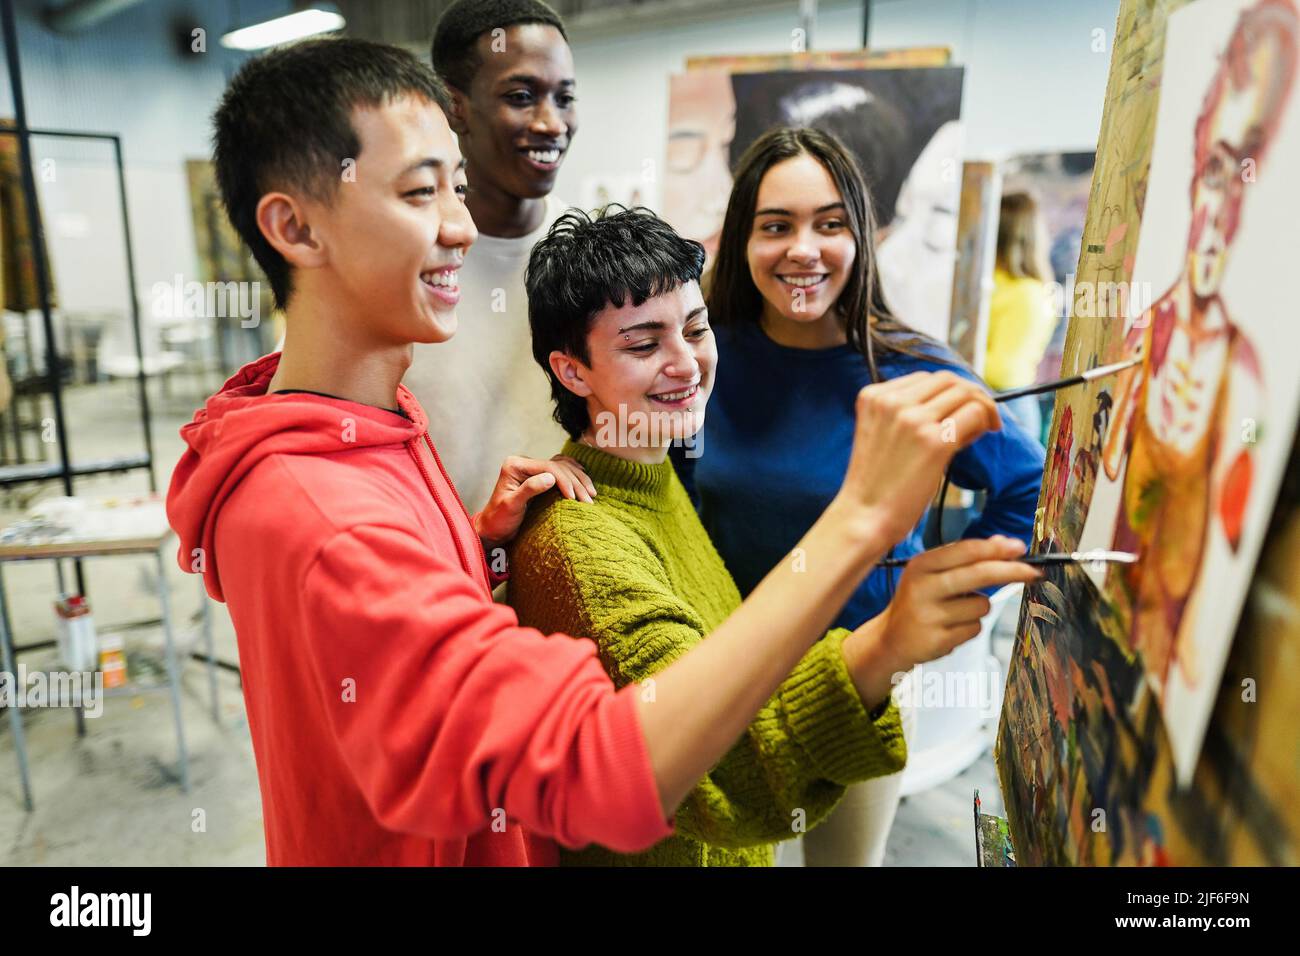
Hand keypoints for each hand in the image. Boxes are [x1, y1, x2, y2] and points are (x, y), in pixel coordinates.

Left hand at [472, 454, 596, 546]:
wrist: (494, 529)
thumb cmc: (499, 520)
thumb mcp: (512, 505)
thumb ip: (529, 489)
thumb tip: (551, 478)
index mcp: (515, 465)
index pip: (548, 467)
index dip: (565, 481)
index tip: (575, 498)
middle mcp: (524, 463)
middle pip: (558, 466)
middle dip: (575, 483)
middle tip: (588, 501)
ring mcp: (533, 469)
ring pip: (563, 467)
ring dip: (579, 479)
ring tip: (592, 495)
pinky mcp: (539, 477)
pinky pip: (562, 470)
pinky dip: (575, 475)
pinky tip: (585, 480)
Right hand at [832, 372, 1000, 547]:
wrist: (863, 517)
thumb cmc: (875, 485)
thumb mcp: (879, 435)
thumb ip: (905, 414)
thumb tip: (953, 405)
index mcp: (873, 396)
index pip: (924, 378)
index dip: (947, 392)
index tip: (955, 411)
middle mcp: (892, 401)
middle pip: (947, 380)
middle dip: (969, 394)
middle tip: (981, 416)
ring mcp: (912, 419)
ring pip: (964, 393)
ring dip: (981, 407)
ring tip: (983, 428)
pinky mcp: (933, 441)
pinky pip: (973, 414)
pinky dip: (984, 421)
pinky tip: (982, 436)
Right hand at [842, 536, 1039, 706]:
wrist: (890, 639)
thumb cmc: (918, 601)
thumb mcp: (933, 574)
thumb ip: (965, 558)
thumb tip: (1002, 542)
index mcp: (922, 565)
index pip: (966, 551)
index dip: (997, 549)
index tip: (1020, 548)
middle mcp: (922, 587)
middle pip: (979, 574)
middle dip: (1012, 572)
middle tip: (1035, 573)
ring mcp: (929, 615)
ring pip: (982, 606)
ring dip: (979, 609)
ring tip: (956, 612)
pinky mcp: (937, 640)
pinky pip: (975, 629)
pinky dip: (969, 628)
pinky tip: (950, 628)